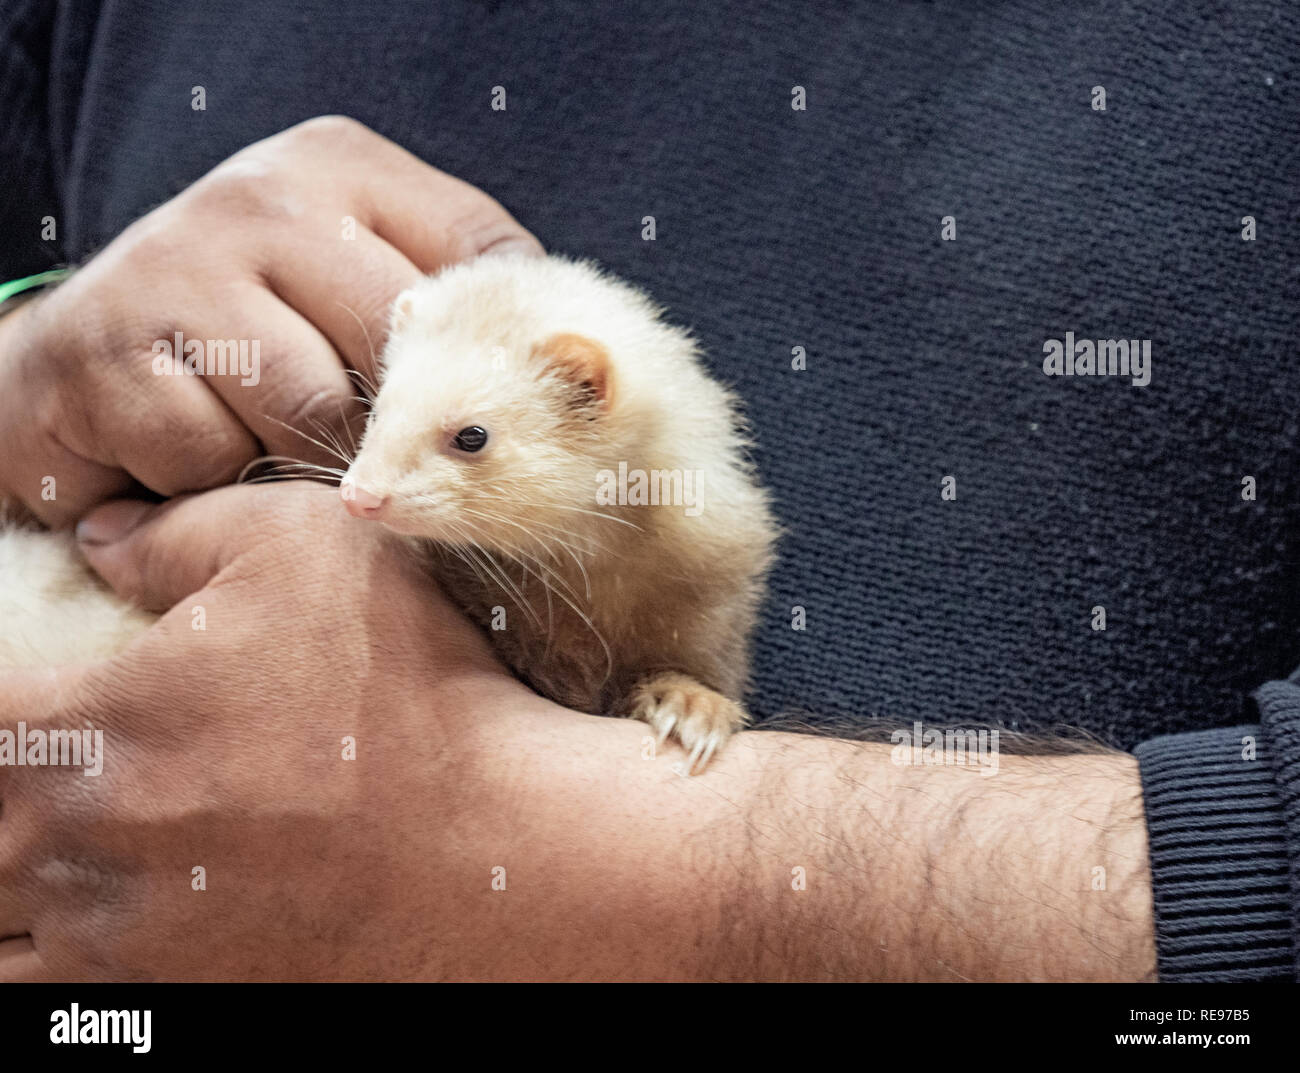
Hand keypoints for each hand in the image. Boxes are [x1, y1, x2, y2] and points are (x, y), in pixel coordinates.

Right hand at [0, 115, 542, 526]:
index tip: (499, 408)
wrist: (86, 360)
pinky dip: (226, 476)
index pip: (477, 255)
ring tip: (281, 439)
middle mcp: (265, 198)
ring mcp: (181, 267)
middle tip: (389, 451)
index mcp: (343, 167)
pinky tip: (208, 446)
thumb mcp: (353, 276)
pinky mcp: (114, 353)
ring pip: (320, 412)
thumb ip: (444, 295)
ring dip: (312, 456)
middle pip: (405, 343)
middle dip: (409, 421)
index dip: (504, 347)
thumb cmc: (256, 329)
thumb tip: (580, 360)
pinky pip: (223, 455)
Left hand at [0, 485, 1155, 980]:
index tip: (32, 698)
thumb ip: (178, 535)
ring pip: (9, 933)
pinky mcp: (191, 1006)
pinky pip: (68, 999)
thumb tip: (96, 547)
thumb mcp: (308, 550)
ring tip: (64, 860)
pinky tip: (115, 927)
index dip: (1, 706)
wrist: (516, 849)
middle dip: (15, 794)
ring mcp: (128, 951)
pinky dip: (64, 963)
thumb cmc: (418, 689)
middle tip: (48, 776)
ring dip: (24, 893)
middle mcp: (79, 853)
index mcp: (92, 728)